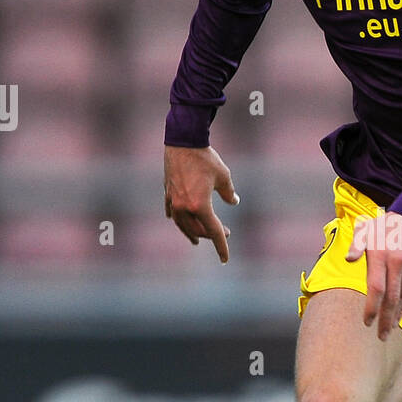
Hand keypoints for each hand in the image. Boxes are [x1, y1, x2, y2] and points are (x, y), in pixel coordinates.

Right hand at [164, 145, 238, 262]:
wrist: (183, 141)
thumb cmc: (205, 158)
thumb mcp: (224, 176)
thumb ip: (229, 193)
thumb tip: (234, 202)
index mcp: (200, 206)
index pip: (213, 232)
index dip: (221, 246)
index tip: (225, 259)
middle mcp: (184, 207)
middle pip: (198, 229)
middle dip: (210, 235)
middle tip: (223, 235)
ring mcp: (173, 201)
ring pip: (182, 224)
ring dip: (192, 232)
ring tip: (197, 239)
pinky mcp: (167, 192)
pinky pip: (172, 212)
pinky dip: (177, 219)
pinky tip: (178, 221)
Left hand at [346, 211, 401, 338]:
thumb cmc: (381, 227)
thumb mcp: (365, 229)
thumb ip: (356, 244)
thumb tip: (349, 259)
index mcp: (381, 254)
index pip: (376, 288)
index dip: (371, 308)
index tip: (367, 323)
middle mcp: (398, 261)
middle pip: (391, 298)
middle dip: (385, 320)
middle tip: (381, 337)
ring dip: (395, 316)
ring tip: (388, 331)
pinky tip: (398, 317)